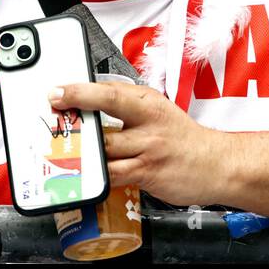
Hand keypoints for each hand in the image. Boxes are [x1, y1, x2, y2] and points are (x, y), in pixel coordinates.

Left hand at [51, 80, 223, 206]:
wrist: (217, 164)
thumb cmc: (182, 138)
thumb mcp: (157, 110)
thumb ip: (125, 104)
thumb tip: (88, 97)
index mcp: (147, 102)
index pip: (107, 91)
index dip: (78, 91)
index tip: (57, 92)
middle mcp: (147, 122)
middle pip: (104, 116)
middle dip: (75, 119)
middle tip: (52, 120)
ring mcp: (147, 149)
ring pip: (104, 150)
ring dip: (82, 152)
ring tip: (61, 152)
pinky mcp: (147, 173)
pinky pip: (114, 176)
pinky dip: (97, 177)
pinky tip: (85, 176)